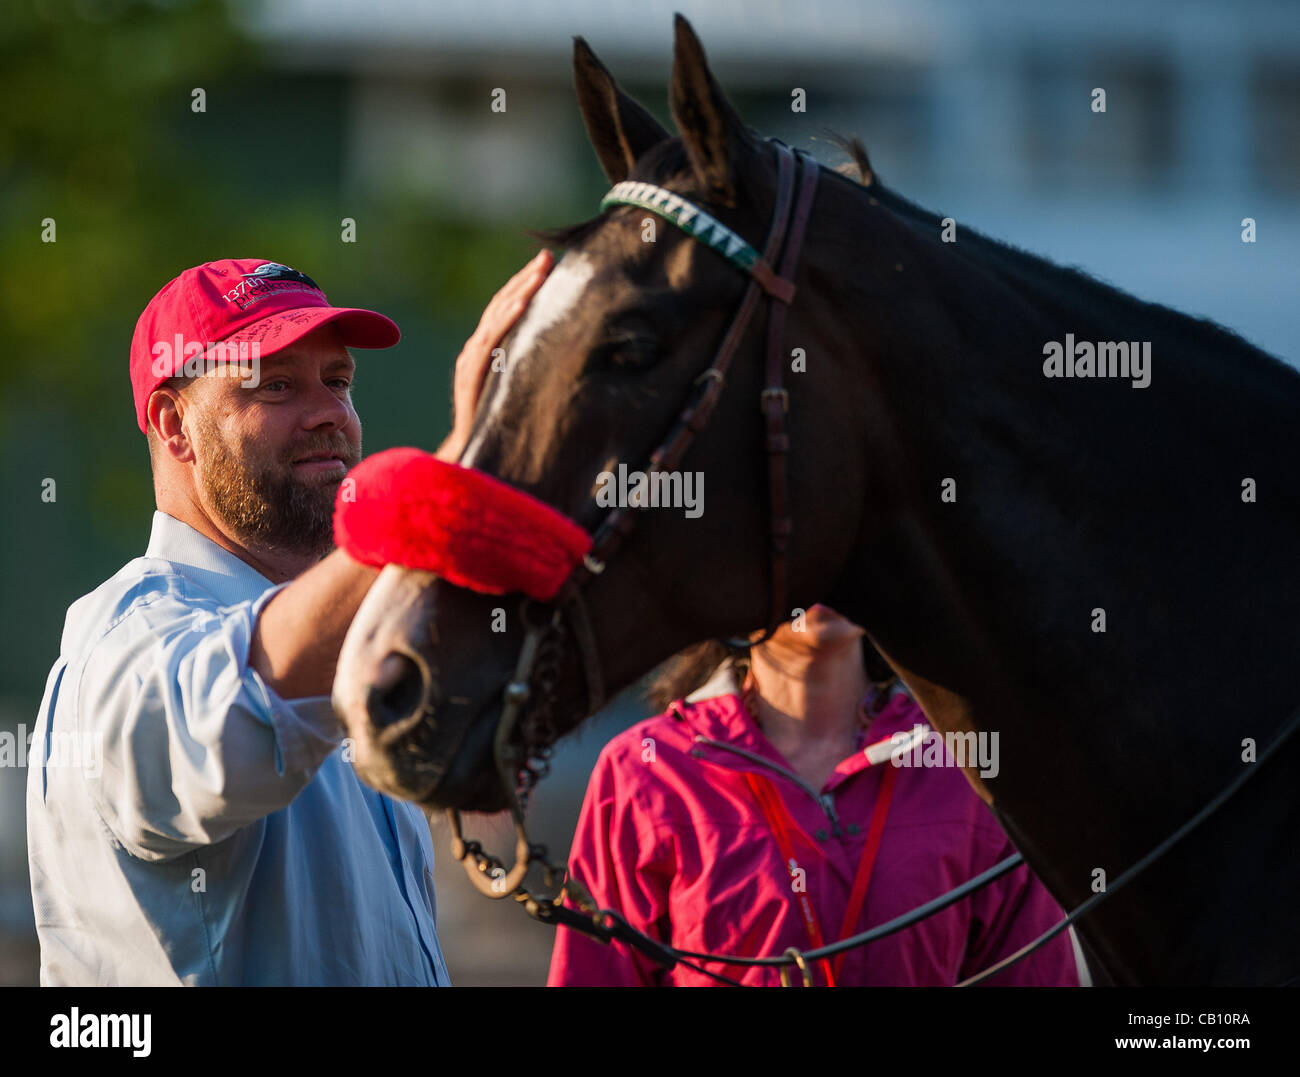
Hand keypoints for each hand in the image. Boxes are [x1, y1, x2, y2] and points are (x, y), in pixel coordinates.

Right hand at [437, 249, 555, 460]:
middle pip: (501, 305)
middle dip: (524, 279)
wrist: (471, 457)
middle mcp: (476, 349)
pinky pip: (489, 342)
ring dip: (518, 292)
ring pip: (495, 317)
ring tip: (538, 272)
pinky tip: (520, 304)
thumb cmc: (499, 425)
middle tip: (547, 257)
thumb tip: (566, 356)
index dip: (525, 286)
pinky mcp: (471, 374)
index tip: (549, 265)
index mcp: (487, 349)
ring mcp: (471, 359)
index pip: (507, 309)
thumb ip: (529, 369)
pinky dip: (504, 320)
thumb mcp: (517, 390)